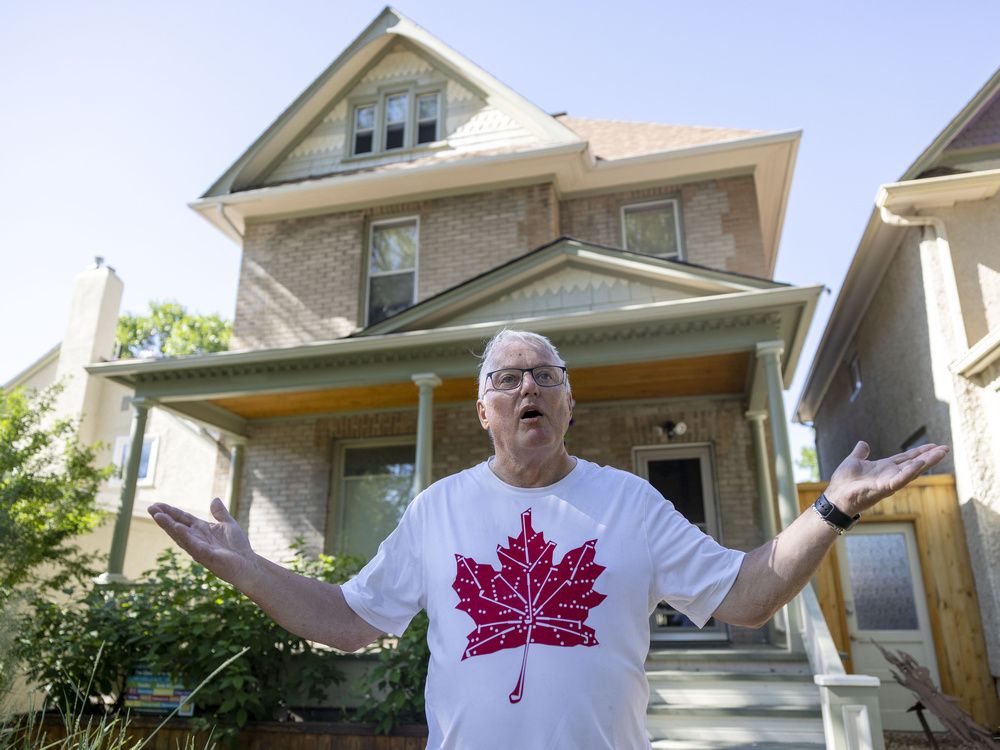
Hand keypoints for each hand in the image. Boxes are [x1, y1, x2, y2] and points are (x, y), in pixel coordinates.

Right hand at [148, 498, 258, 584]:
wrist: (247, 563)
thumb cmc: (238, 547)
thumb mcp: (228, 524)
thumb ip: (220, 513)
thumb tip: (214, 499)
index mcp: (201, 530)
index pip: (182, 518)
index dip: (170, 511)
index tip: (157, 505)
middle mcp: (197, 538)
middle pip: (176, 525)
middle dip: (164, 517)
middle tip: (150, 508)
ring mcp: (199, 547)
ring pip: (180, 535)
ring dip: (169, 526)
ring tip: (157, 515)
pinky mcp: (205, 555)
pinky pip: (193, 544)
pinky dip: (185, 536)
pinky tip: (177, 527)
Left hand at [825, 441, 948, 514]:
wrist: (836, 497)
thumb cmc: (844, 482)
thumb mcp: (854, 461)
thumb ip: (860, 453)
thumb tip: (863, 443)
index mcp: (885, 468)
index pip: (906, 458)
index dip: (920, 452)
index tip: (934, 445)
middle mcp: (890, 475)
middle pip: (914, 463)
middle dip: (930, 456)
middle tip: (946, 448)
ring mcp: (888, 482)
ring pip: (912, 471)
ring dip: (926, 462)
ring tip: (940, 453)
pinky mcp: (883, 488)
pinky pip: (899, 480)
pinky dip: (909, 472)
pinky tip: (919, 464)